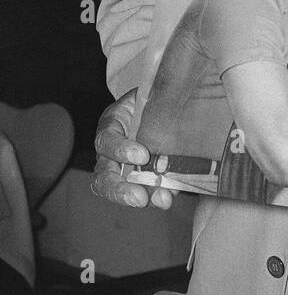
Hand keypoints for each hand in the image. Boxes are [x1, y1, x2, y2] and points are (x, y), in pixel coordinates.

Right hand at [90, 88, 170, 209]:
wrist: (162, 103)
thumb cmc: (154, 97)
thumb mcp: (152, 94)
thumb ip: (158, 101)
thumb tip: (177, 105)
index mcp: (112, 124)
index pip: (106, 140)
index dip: (120, 150)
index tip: (142, 156)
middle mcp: (111, 151)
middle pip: (103, 175)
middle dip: (119, 189)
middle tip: (139, 197)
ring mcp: (123, 167)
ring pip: (118, 189)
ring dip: (140, 198)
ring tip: (161, 201)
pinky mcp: (140, 177)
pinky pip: (143, 191)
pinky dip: (156, 196)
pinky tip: (168, 198)